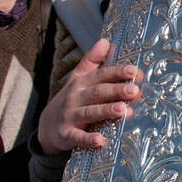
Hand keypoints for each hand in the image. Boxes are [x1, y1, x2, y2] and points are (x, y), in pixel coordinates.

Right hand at [38, 38, 142, 154]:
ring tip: (123, 110)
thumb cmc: (70, 101)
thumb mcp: (78, 79)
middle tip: (134, 90)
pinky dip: (88, 139)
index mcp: (81, 84)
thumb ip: (92, 62)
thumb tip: (106, 41)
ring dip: (106, 111)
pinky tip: (101, 140)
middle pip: (97, 93)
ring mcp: (70, 117)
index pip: (100, 75)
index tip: (135, 71)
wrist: (47, 127)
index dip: (117, 72)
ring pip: (89, 113)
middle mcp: (75, 98)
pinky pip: (78, 137)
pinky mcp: (67, 135)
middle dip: (116, 91)